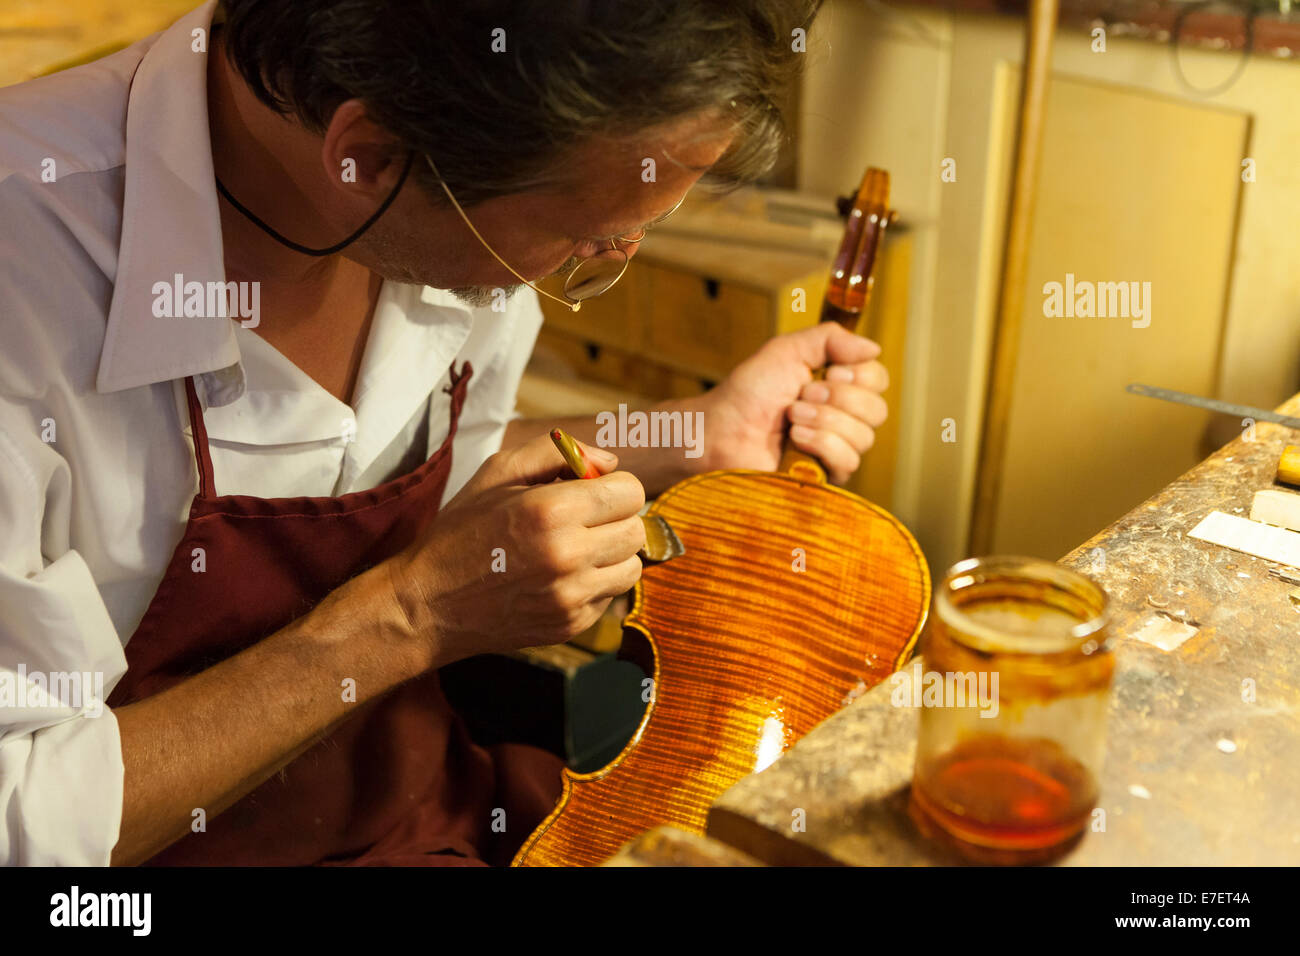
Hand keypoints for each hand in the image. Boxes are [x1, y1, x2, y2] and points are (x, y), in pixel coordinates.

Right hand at [387, 434, 645, 663]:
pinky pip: (610, 597)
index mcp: (551, 511)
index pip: (631, 492)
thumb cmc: (461, 530)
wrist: (428, 604)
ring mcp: (571, 597)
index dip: (614, 487)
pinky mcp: (570, 626)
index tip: (591, 492)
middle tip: (583, 520)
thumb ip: (557, 452)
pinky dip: (593, 584)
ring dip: (611, 554)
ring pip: (632, 567)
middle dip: (615, 519)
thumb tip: (611, 462)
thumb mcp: (497, 473)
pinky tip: (558, 578)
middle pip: (636, 530)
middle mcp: (567, 556)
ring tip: (575, 549)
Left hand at [698, 324, 888, 484]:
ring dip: (824, 420)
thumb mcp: (788, 351)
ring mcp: (834, 450)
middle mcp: (842, 419)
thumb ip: (831, 339)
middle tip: (802, 396)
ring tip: (791, 417)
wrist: (723, 430)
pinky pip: (847, 461)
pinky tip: (794, 440)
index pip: (878, 380)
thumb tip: (874, 348)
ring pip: (864, 437)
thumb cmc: (749, 392)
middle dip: (838, 398)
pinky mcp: (824, 477)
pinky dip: (820, 444)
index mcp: (838, 388)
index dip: (857, 375)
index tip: (827, 371)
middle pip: (877, 410)